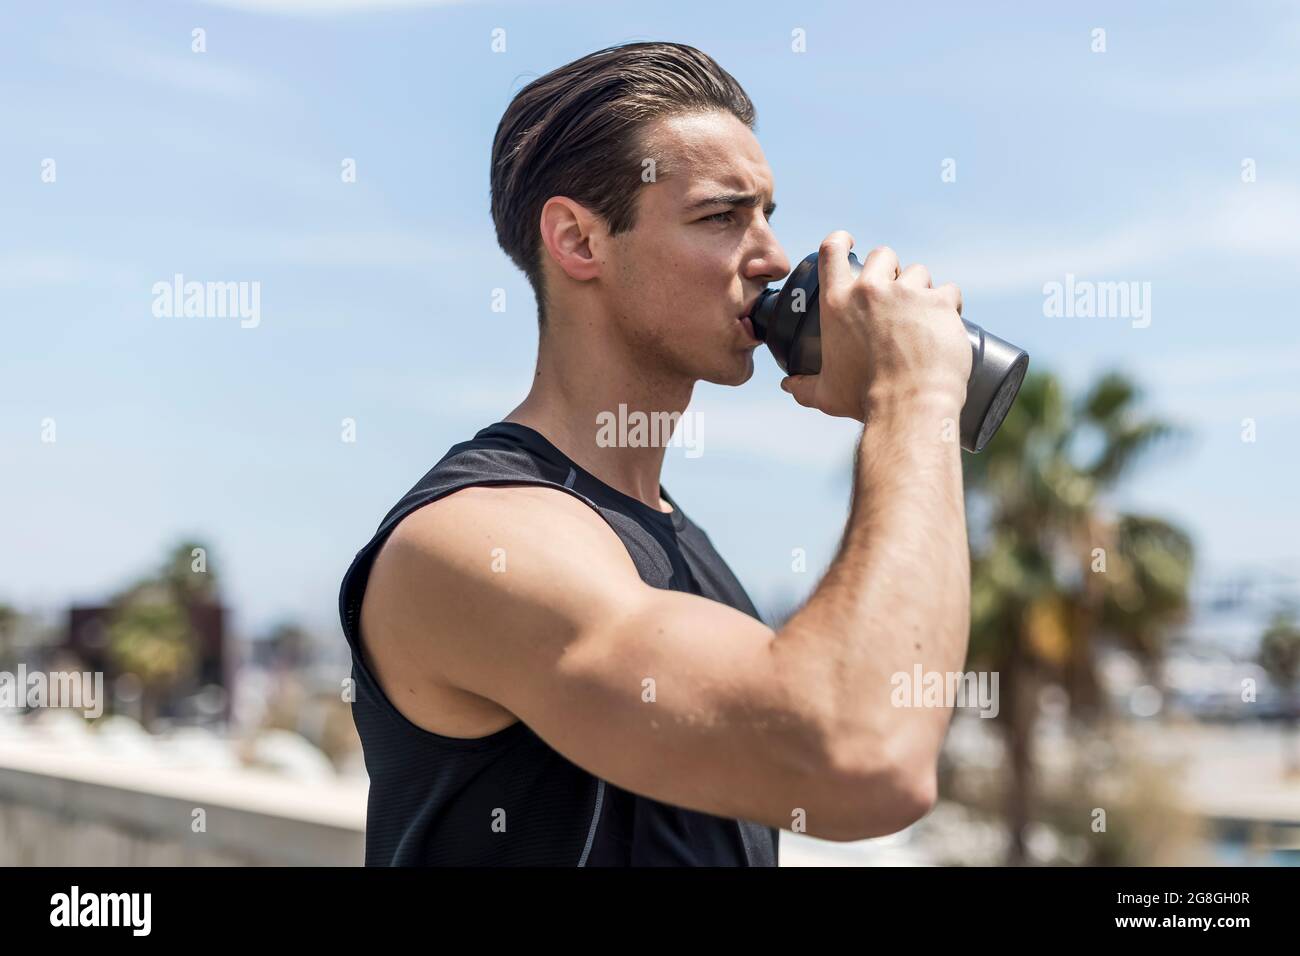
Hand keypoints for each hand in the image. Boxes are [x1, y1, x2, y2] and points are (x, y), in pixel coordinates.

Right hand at [780, 231, 970, 421]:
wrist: (908, 405)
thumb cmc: (864, 398)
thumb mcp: (827, 393)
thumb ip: (804, 387)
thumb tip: (789, 386)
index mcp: (838, 304)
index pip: (833, 251)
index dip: (842, 241)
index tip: (850, 243)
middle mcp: (871, 290)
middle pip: (882, 254)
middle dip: (890, 268)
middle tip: (894, 292)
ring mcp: (908, 293)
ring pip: (919, 271)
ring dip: (920, 288)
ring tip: (921, 314)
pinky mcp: (939, 303)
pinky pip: (948, 291)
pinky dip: (948, 304)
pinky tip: (945, 322)